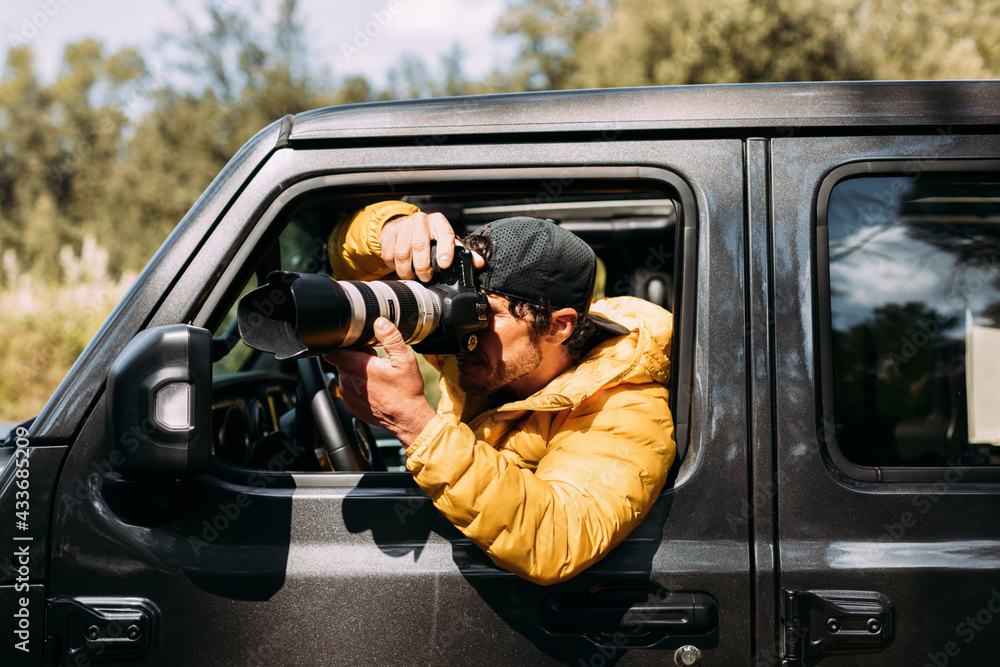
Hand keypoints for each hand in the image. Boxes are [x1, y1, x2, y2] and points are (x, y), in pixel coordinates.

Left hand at [323, 317, 436, 446]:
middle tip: (374, 358)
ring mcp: (348, 395)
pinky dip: (358, 384)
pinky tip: (375, 386)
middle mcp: (348, 381)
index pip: (332, 351)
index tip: (356, 344)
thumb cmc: (407, 391)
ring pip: (344, 374)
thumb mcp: (404, 359)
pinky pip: (349, 388)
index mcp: (357, 367)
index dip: (342, 343)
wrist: (408, 419)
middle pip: (341, 360)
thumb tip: (380, 322)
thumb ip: (391, 338)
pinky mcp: (351, 404)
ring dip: (356, 370)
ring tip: (376, 374)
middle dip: (354, 356)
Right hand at [380, 211, 484, 281]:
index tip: (444, 264)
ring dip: (407, 271)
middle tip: (426, 277)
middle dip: (423, 268)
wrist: (404, 224)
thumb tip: (478, 263)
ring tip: (413, 276)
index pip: (445, 234)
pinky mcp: (388, 233)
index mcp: (439, 222)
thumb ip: (462, 252)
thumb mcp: (446, 241)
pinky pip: (390, 255)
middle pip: (420, 246)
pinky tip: (401, 267)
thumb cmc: (429, 235)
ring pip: (403, 254)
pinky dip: (394, 266)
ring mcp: (403, 226)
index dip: (446, 250)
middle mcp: (421, 220)